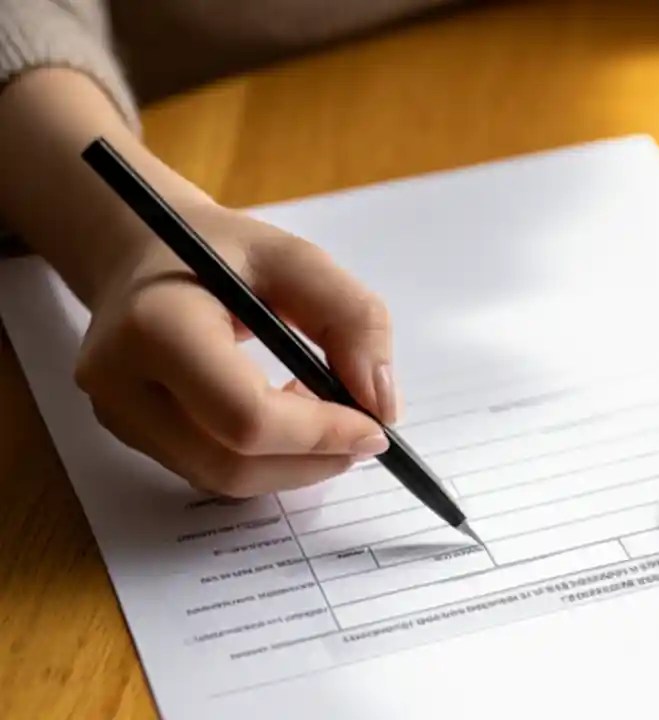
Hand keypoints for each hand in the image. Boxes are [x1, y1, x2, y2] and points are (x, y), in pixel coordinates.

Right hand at [74, 201, 400, 496]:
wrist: (143, 253)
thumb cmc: (223, 252)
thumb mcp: (297, 260)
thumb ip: (352, 320)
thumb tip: (382, 404)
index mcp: (156, 325)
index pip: (246, 415)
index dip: (320, 433)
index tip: (375, 427)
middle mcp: (120, 381)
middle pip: (231, 462)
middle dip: (312, 458)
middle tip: (363, 433)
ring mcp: (117, 415)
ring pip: (222, 479)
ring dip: (292, 464)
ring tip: (324, 415)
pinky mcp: (129, 435)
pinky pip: (209, 472)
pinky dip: (264, 460)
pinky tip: (286, 419)